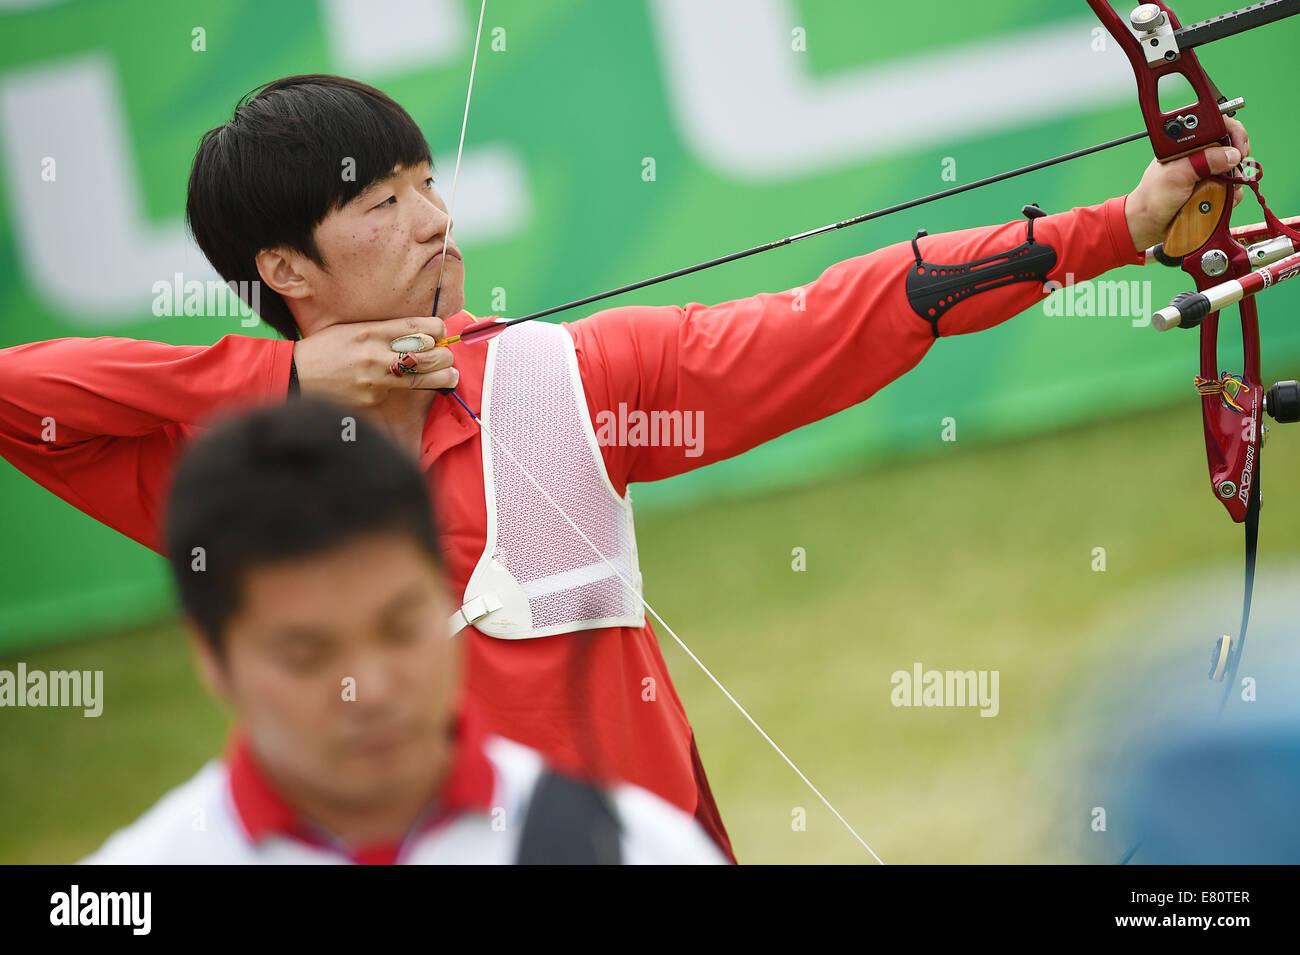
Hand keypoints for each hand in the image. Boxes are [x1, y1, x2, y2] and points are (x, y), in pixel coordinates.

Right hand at [292, 317, 458, 408]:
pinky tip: (408, 387)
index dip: (438, 330)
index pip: (418, 327)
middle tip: (447, 357)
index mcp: (370, 331)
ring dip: (443, 377)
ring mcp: (375, 379)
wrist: (295, 374)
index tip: (441, 332)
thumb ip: (384, 330)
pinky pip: (398, 394)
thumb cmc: (325, 349)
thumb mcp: (352, 330)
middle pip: (428, 354)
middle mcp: (375, 354)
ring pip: (422, 378)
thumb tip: (420, 333)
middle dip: (445, 356)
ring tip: (450, 376)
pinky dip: (406, 391)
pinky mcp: (372, 398)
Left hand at [1125, 117, 1249, 253]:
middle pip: (1233, 147)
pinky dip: (1229, 196)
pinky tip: (1213, 202)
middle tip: (1231, 173)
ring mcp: (1206, 172)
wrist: (1149, 224)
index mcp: (1188, 144)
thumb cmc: (1154, 197)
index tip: (1240, 149)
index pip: (1219, 126)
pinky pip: (1231, 188)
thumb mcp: (1176, 176)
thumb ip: (1203, 161)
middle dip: (1236, 161)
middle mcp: (1199, 155)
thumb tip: (1232, 155)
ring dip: (1232, 182)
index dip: (1235, 133)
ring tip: (1213, 192)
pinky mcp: (1211, 187)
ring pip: (1234, 170)